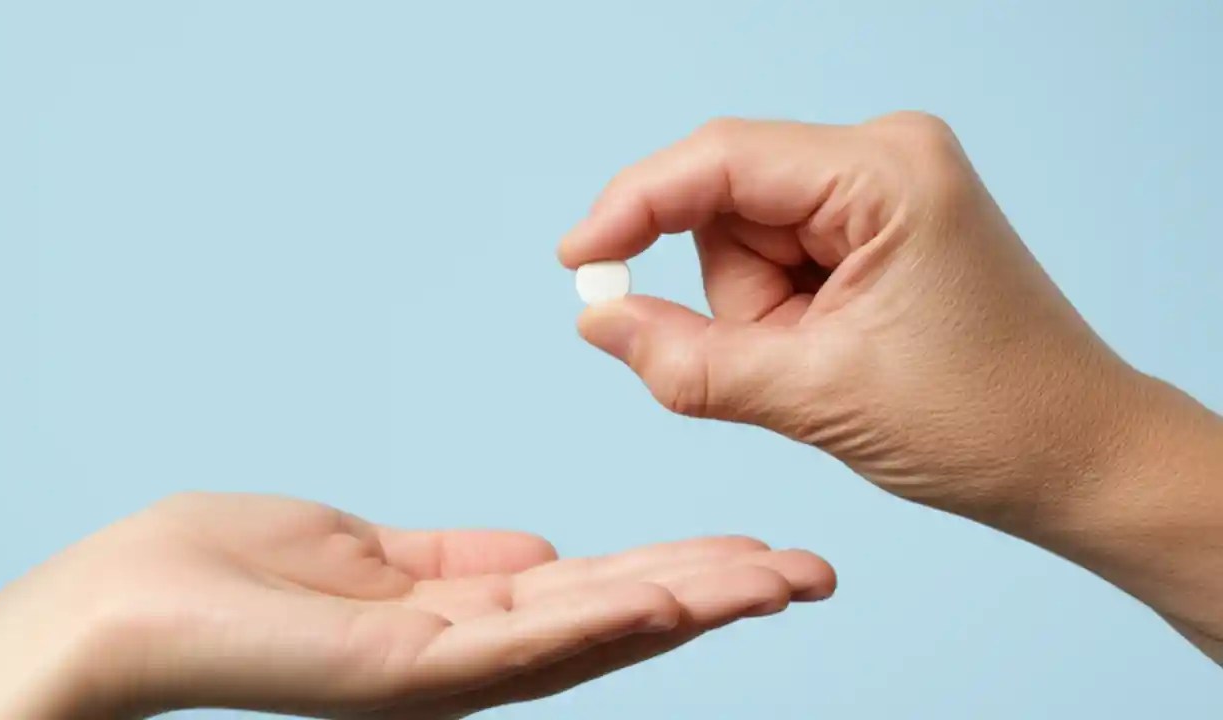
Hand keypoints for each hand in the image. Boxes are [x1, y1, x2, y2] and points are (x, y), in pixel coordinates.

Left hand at [0, 492, 834, 718]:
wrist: (127, 606)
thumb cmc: (227, 572)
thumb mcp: (366, 550)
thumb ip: (461, 560)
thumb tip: (549, 550)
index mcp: (463, 615)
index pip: (596, 591)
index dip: (681, 572)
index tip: (757, 548)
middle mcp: (470, 654)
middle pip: (615, 618)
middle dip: (716, 594)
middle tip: (814, 572)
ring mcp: (442, 670)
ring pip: (590, 636)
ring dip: (688, 607)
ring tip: (776, 580)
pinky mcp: (402, 672)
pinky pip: (516, 646)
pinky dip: (600, 624)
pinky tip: (667, 603)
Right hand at [558, 113, 1222, 658]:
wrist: (1075, 458)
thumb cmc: (984, 422)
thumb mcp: (817, 398)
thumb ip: (689, 361)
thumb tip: (596, 320)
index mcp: (885, 172)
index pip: (720, 161)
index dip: (634, 207)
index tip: (576, 260)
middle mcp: (884, 158)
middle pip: (728, 206)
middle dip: (730, 295)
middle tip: (780, 364)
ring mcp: (881, 190)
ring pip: (745, 240)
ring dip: (757, 314)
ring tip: (827, 367)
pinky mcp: (874, 227)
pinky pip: (777, 259)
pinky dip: (777, 316)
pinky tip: (834, 353)